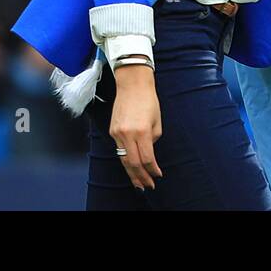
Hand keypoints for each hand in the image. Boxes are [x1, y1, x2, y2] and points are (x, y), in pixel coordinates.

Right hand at [110, 65, 162, 189]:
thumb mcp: (157, 121)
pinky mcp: (112, 131)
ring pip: (123, 159)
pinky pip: (119, 150)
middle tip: (147, 186)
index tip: (158, 175)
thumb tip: (148, 152)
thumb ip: (153, 139)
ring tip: (138, 183)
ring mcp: (117, 133)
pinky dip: (125, 160)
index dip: (152, 170)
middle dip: (141, 176)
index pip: (146, 158)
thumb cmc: (149, 100)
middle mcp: (127, 134)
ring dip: (131, 172)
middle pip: (133, 163)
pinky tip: (130, 167)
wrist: (132, 85)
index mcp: (141, 131)